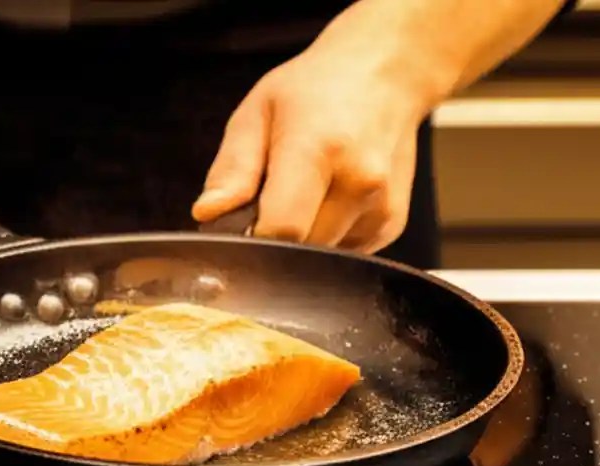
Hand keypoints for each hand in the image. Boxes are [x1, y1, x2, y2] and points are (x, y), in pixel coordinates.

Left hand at [192, 45, 429, 253]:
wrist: (384, 73)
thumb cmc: (314, 89)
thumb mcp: (257, 113)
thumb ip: (232, 169)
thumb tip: (208, 213)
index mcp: (319, 150)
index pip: (281, 229)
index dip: (252, 239)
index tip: (240, 226)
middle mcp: (360, 182)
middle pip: (297, 250)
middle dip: (274, 235)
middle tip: (272, 196)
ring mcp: (382, 207)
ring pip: (319, 258)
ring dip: (301, 237)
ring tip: (304, 190)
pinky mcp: (391, 225)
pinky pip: (342, 252)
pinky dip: (326, 237)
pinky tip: (328, 199)